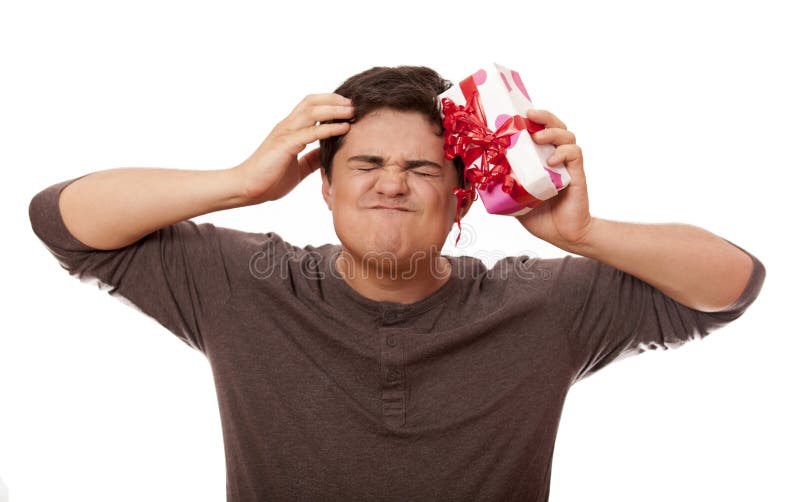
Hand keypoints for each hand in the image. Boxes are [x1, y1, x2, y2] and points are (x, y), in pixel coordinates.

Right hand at [234, 93, 353, 203]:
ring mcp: (285, 134)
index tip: (349, 106)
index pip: (311, 106)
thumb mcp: (298, 168)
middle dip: (335, 100)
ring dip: (335, 109)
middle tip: (355, 104)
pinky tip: (344, 128)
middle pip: (312, 101)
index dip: (330, 102)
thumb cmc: (269, 179)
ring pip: (312, 111)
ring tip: (352, 111)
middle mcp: (287, 126)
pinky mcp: (285, 145)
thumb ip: (312, 159)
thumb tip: (327, 154)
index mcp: (289, 130)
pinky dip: (329, 128)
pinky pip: (310, 132)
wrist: (246, 189)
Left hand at [515, 109, 593, 250]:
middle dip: (543, 116)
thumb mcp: (513, 198)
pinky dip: (563, 153)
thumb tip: (475, 178)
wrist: (563, 235)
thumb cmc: (540, 216)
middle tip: (529, 114)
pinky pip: (574, 155)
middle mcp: (556, 157)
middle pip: (555, 126)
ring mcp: (567, 165)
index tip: (517, 113)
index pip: (539, 130)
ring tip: (538, 137)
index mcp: (540, 158)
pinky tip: (552, 160)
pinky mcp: (577, 174)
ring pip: (567, 136)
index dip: (531, 119)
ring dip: (552, 132)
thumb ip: (501, 186)